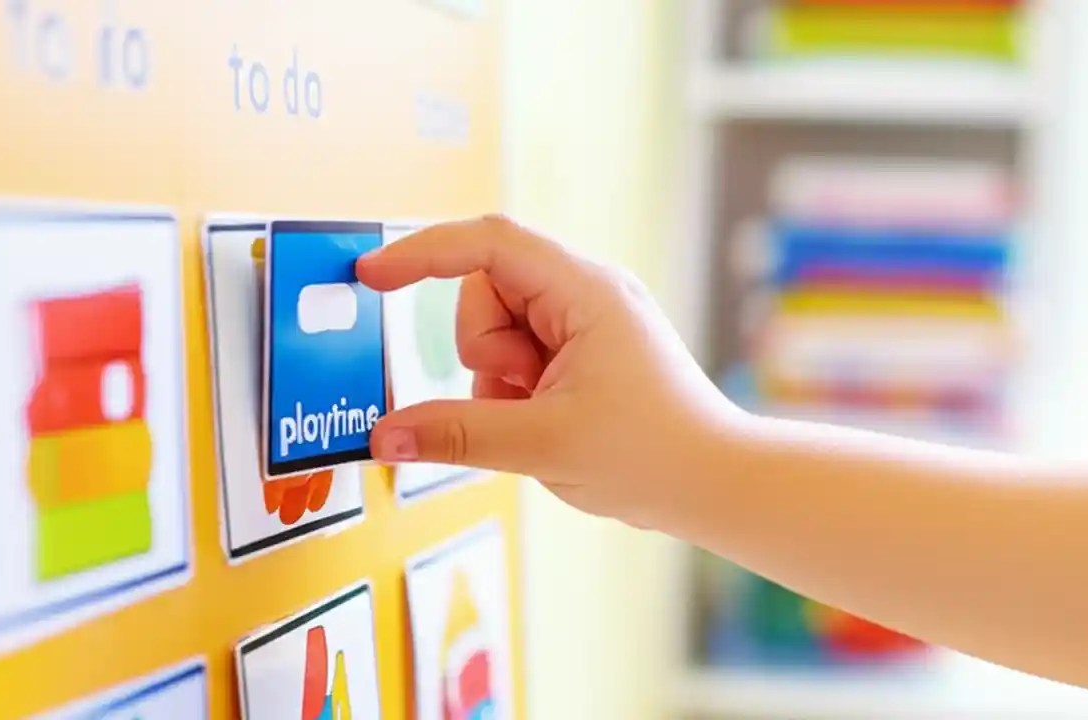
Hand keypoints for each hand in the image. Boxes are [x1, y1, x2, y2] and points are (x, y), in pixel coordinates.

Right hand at [355, 215, 738, 525]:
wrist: (715, 483)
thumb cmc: (652, 455)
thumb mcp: (543, 444)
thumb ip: (458, 434)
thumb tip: (385, 435)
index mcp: (586, 292)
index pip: (488, 244)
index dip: (423, 253)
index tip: (372, 278)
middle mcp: (587, 293)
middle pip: (485, 292)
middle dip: (483, 351)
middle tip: (525, 396)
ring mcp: (587, 321)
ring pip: (496, 331)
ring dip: (499, 378)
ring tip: (546, 416)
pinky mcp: (584, 351)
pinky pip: (518, 357)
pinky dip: (516, 392)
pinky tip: (552, 421)